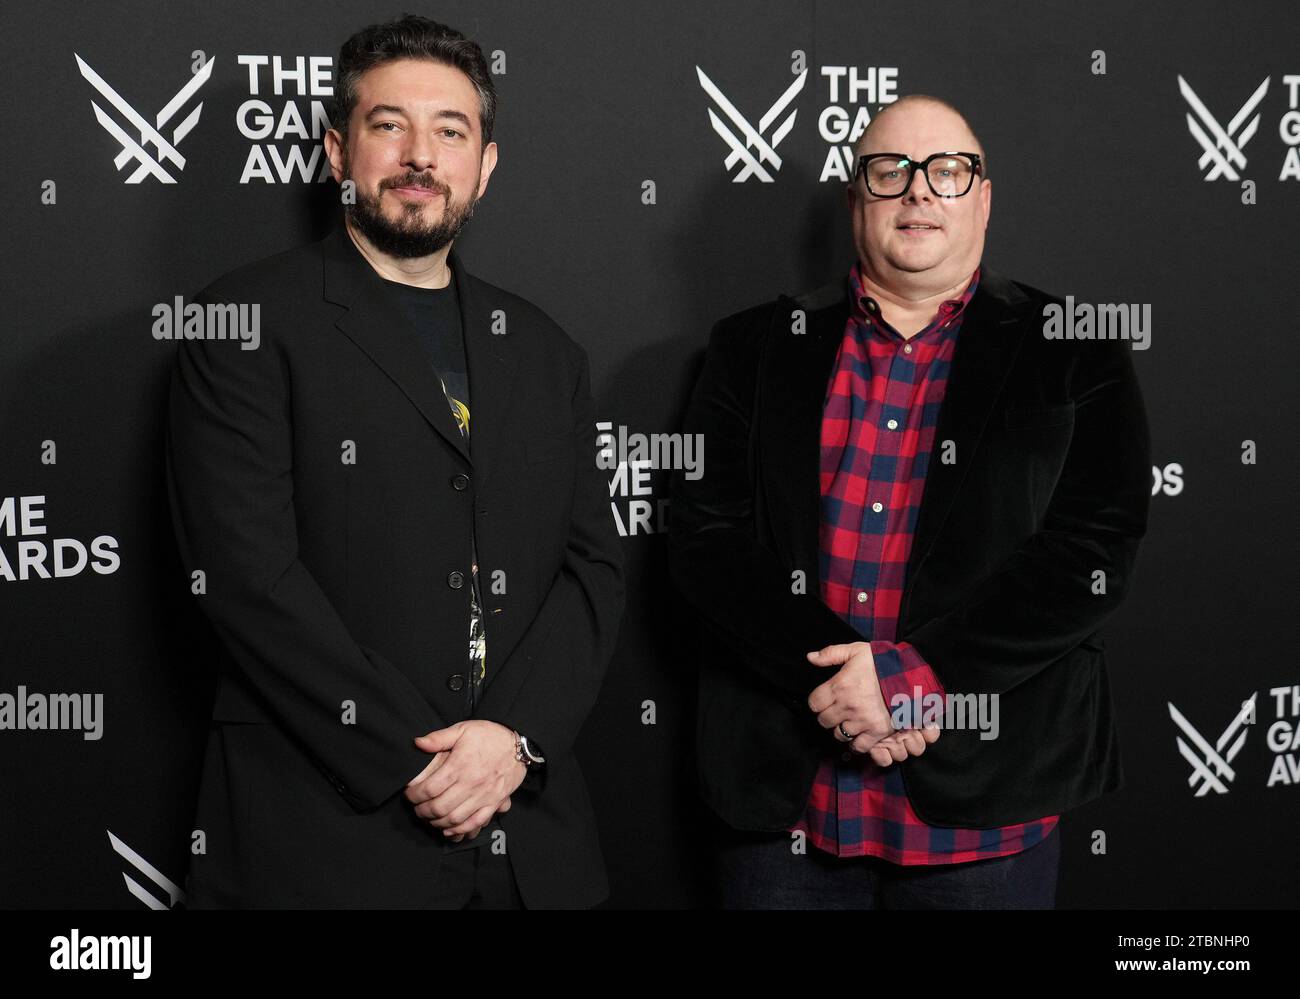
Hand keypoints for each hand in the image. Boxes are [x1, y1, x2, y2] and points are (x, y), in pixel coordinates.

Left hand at [405, 720, 527, 840]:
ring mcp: (483, 795)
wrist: (518, 743)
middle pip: (439, 807)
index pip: (429, 788)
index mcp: (459, 765)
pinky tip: (450, 830)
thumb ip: (438, 738)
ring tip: (430, 818)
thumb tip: (416, 743)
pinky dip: (461, 830)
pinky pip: (476, 822)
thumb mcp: (462, 729)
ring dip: (438, 823)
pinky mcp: (494, 802)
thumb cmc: (489, 735)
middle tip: (417, 809)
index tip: (410, 795)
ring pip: (455, 818)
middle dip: (423, 812)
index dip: (414, 795)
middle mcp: (470, 783)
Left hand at [806, 642, 939, 764]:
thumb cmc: (882, 662)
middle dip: (828, 716)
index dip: (817, 702)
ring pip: (839, 734)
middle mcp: (847, 706)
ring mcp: (862, 720)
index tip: (824, 700)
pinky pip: (859, 746)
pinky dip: (857, 743)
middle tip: (837, 711)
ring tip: (849, 721)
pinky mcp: (877, 731)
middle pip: (824, 721)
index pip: (814, 703)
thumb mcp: (856, 650)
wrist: (911, 676)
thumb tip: (810, 658)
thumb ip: (831, 654)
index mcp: (839, 685)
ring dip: (842, 729)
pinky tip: (860, 734)